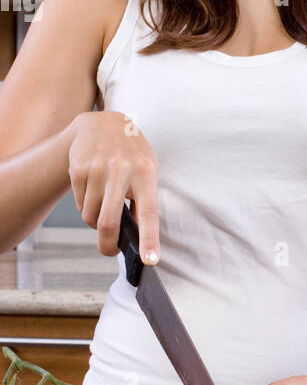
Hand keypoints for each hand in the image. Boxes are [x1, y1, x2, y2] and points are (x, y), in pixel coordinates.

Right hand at [68, 110, 160, 260]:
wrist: (103, 124)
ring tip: (104, 202)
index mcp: (146, 173)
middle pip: (109, 222)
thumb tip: (137, 237)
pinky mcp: (78, 169)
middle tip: (110, 250)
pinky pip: (80, 205)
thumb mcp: (147, 170)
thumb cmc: (131, 154)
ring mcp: (97, 169)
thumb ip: (143, 199)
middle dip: (108, 245)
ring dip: (95, 220)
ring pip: (91, 216)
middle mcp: (122, 170)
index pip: (149, 213)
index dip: (149, 239)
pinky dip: (86, 206)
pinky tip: (94, 188)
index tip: (150, 260)